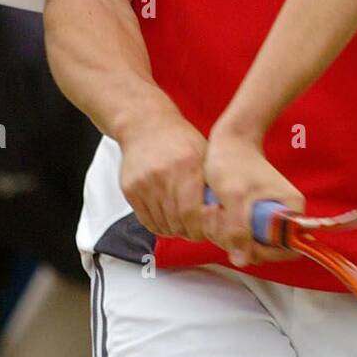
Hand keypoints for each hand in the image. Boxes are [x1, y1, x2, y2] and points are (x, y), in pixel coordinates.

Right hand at [118, 98, 208, 240]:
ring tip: (184, 223)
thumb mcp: (203, 153)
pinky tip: (169, 219)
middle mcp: (162, 175)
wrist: (145, 125)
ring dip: (176, 230)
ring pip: (162, 224)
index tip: (209, 230)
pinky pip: (146, 220)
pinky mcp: (129, 190)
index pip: (192, 212)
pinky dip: (160, 225)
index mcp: (186, 165)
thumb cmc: (179, 139)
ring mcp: (143, 183)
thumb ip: (212, 183)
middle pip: (177, 221)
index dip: (202, 228)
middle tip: (198, 230)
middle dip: (191, 231)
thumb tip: (226, 213)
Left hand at [201, 124, 304, 267]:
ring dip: (224, 233)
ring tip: (212, 208)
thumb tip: (242, 261)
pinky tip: (213, 208)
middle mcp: (283, 216)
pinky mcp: (250, 215)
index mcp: (291, 209)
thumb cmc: (234, 162)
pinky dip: (222, 227)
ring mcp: (265, 216)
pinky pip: (238, 234)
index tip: (239, 240)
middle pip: (264, 249)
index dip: (264, 252)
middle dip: (236, 240)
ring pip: (246, 243)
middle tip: (218, 216)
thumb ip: (239, 228)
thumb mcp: (235, 196)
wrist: (227, 141)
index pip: (288, 249)